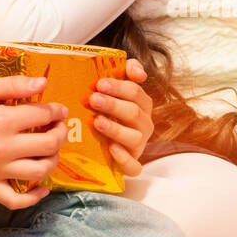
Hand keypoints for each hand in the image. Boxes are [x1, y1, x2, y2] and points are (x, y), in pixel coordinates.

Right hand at [0, 75, 68, 209]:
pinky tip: (42, 187)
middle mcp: (2, 148)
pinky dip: (33, 198)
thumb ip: (13, 85)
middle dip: (60, 133)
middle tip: (59, 126)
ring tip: (51, 149)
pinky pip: (15, 200)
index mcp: (1, 121)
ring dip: (53, 160)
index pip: (42, 116)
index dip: (56, 110)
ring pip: (39, 172)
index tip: (59, 109)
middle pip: (48, 145)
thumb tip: (42, 82)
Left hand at [89, 57, 153, 176]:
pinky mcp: (131, 164)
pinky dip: (124, 159)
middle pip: (133, 112)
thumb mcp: (114, 87)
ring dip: (116, 129)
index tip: (99, 83)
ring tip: (97, 122)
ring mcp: (138, 145)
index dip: (118, 87)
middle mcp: (143, 124)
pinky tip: (111, 149)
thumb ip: (127, 71)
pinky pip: (133, 165)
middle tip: (93, 100)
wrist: (101, 142)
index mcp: (141, 105)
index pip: (135, 92)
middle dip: (113, 105)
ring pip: (134, 138)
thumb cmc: (108, 110)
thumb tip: (139, 72)